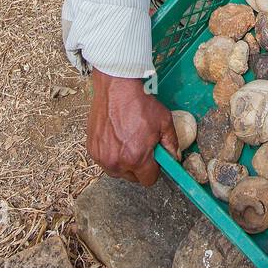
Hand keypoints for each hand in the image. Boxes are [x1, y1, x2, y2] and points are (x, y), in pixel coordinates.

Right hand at [86, 70, 178, 185]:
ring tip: (127, 140)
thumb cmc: (140, 103)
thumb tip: (175, 158)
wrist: (117, 87)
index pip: (149, 180)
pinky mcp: (92, 149)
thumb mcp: (164, 122)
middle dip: (139, 166)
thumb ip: (171, 144)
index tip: (154, 159)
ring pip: (117, 170)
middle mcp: (117, 162)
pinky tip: (115, 136)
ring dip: (123, 161)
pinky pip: (104, 160)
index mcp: (136, 159)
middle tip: (140, 146)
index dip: (154, 170)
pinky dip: (110, 153)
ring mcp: (102, 157)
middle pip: (132, 177)